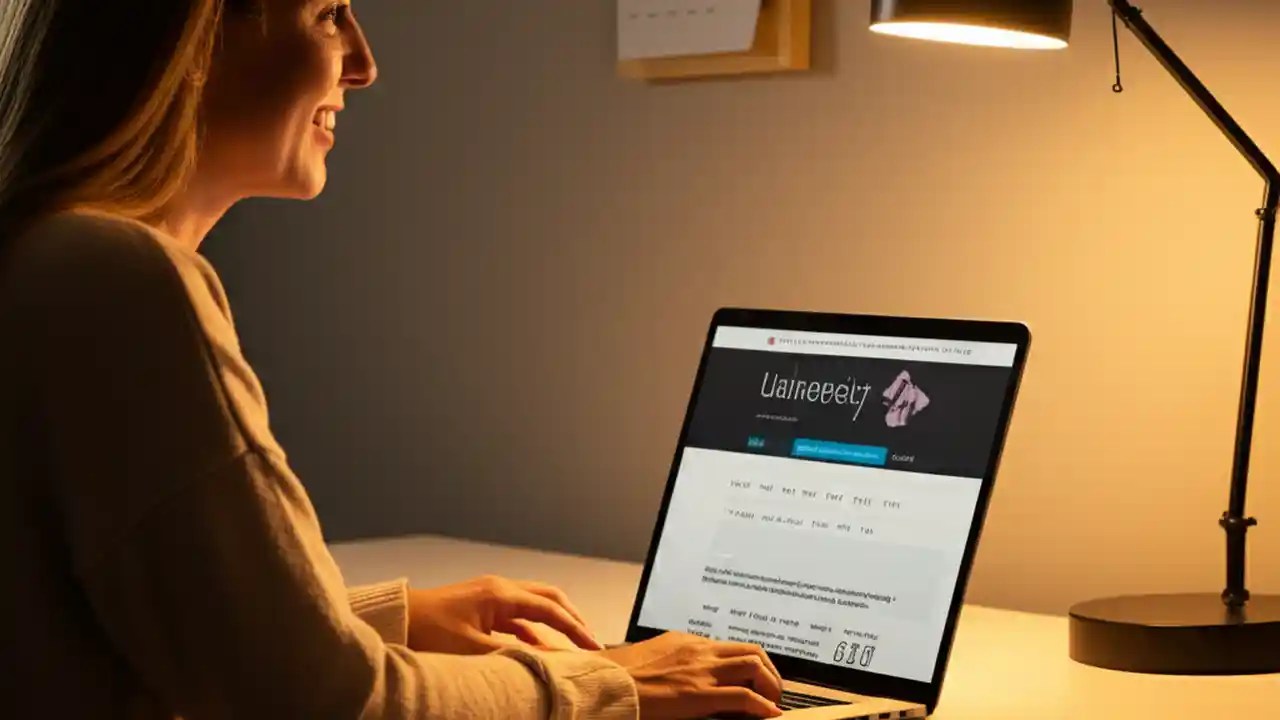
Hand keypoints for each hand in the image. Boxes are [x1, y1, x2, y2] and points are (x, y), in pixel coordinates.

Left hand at [406, 575, 603, 654]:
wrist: (397, 619)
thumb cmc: (428, 630)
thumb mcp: (473, 649)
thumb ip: (514, 654)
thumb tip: (549, 661)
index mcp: (501, 594)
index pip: (551, 610)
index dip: (575, 629)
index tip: (593, 646)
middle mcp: (500, 589)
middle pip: (548, 597)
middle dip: (572, 618)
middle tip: (589, 640)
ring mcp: (490, 595)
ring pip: (534, 604)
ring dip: (554, 622)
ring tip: (570, 644)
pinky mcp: (481, 606)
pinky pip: (516, 614)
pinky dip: (532, 628)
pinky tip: (537, 646)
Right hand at [595, 632, 783, 718]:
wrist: (605, 685)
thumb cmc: (620, 676)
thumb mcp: (651, 659)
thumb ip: (674, 661)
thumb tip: (683, 675)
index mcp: (687, 642)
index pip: (731, 647)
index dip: (750, 664)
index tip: (756, 680)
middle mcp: (699, 651)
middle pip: (751, 651)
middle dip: (769, 671)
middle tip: (772, 691)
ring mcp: (700, 672)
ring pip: (754, 666)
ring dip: (771, 685)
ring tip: (772, 702)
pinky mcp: (698, 695)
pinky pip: (743, 697)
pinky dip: (762, 706)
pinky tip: (769, 715)